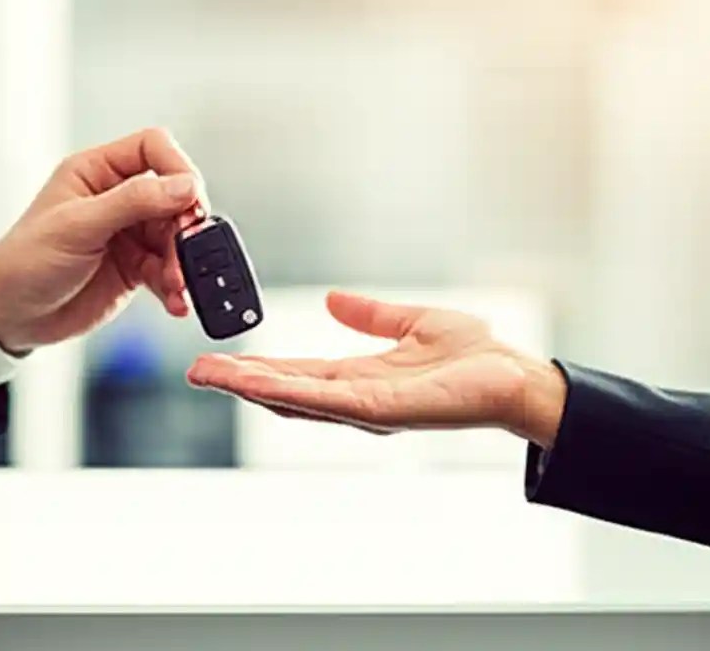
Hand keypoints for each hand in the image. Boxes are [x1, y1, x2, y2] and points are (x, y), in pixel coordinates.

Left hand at [0, 128, 208, 353]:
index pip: (152, 148)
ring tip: (177, 284)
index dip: (177, 168)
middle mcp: (116, 199)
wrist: (10, 315)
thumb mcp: (78, 225)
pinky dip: (177, 286)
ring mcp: (128, 234)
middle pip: (173, 196)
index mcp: (96, 172)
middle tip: (188, 247)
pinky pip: (169, 270)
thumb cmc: (25, 261)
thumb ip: (133, 202)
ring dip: (183, 262)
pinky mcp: (135, 268)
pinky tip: (175, 300)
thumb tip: (184, 185)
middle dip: (185, 224)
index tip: (191, 198)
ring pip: (176, 237)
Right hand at [186, 291, 568, 446]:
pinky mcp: (382, 410)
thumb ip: (370, 316)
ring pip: (295, 400)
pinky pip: (327, 401)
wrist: (514, 378)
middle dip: (238, 384)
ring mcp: (365, 408)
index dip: (255, 368)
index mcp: (359, 376)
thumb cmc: (475, 357)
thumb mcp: (412, 323)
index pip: (295, 375)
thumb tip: (333, 300)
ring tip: (211, 377)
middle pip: (284, 393)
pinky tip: (259, 384)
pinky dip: (290, 393)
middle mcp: (355, 398)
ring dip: (251, 389)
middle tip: (195, 372)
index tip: (218, 361)